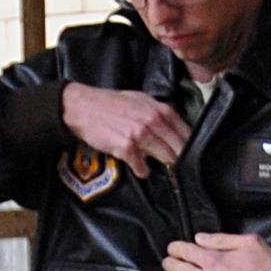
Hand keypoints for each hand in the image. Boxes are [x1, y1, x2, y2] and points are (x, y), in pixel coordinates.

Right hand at [59, 83, 190, 175]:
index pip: (187, 133)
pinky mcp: (128, 148)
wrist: (81, 107)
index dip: (189, 146)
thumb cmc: (109, 104)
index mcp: (161, 109)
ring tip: (155, 164)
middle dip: (179, 159)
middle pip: (180, 149)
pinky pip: (143, 167)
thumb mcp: (140, 100)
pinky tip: (138, 166)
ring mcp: (142, 135)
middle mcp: (155, 121)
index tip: (187, 155)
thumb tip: (175, 128)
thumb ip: (159, 113)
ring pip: (166, 159)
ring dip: (163, 166)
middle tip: (176, 166)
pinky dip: (142, 170)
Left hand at [166, 232, 270, 270]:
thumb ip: (221, 239)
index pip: (183, 251)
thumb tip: (199, 239)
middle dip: (171, 262)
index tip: (174, 248)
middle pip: (178, 269)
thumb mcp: (249, 242)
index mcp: (213, 260)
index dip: (175, 248)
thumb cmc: (268, 268)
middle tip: (170, 260)